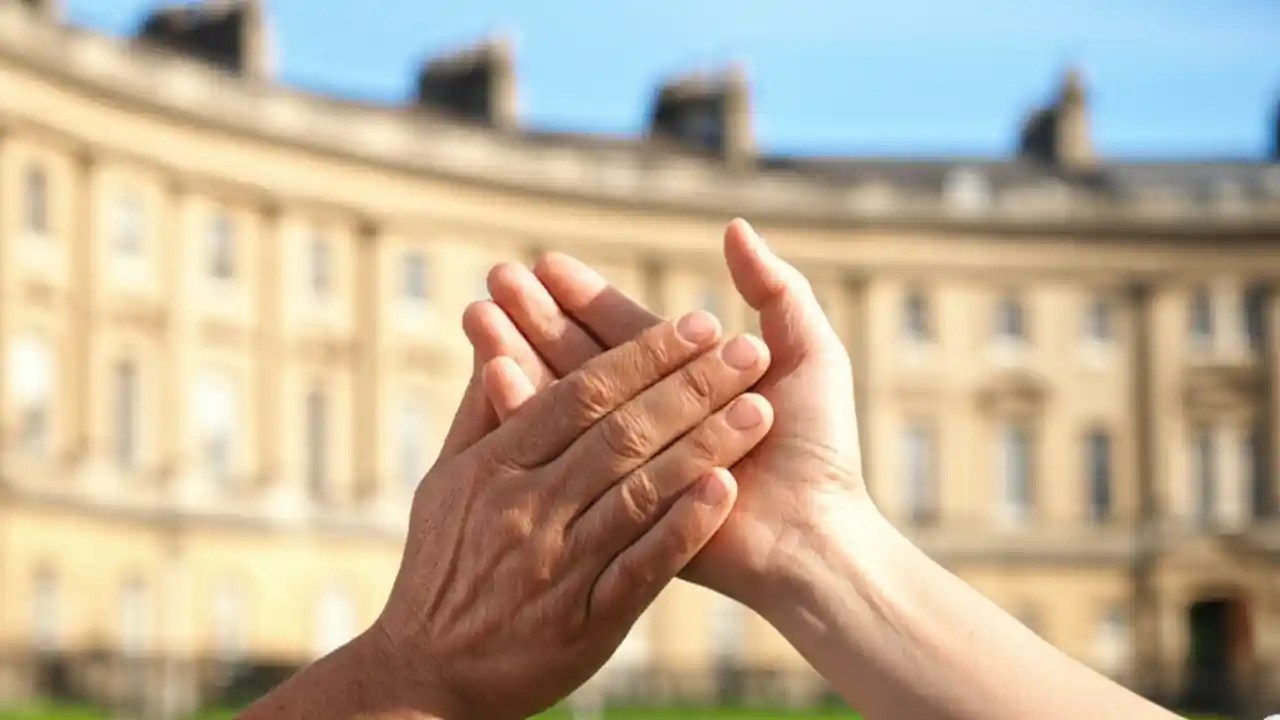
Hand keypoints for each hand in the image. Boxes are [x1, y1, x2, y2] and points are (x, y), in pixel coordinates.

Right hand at [373, 311, 773, 718]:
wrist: (423, 675)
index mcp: (495, 465)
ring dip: (703, 446)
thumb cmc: (439, 567)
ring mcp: (558, 565)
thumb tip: (498, 343)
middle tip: (748, 350)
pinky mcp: (586, 620)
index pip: (580, 395)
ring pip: (639, 492)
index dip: (643, 356)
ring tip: (759, 409)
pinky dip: (685, 527)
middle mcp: (528, 508)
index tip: (697, 324)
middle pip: (620, 434)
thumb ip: (481, 413)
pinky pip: (643, 566)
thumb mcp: (445, 482)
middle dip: (691, 386)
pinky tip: (727, 490)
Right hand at [473, 219, 869, 604]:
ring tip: (479, 318)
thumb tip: (731, 226)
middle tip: (495, 279)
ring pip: (562, 403)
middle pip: (581, 361)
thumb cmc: (819, 448)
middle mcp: (649, 423)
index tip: (541, 263)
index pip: (620, 333)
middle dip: (537, 317)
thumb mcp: (808, 356)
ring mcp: (625, 469)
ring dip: (521, 357)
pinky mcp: (612, 511)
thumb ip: (775, 290)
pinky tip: (495, 379)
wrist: (821, 538)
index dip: (582, 297)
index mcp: (682, 385)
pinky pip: (562, 459)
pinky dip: (533, 418)